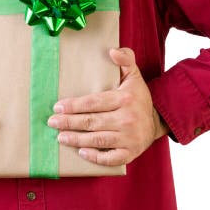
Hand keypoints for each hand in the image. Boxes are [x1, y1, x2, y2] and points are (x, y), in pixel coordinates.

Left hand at [47, 47, 167, 165]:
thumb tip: (112, 51)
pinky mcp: (130, 153)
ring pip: (97, 139)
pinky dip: (96, 157)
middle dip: (69, 122)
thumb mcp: (134, 75)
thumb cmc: (138, 97)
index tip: (57, 106)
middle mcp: (127, 119)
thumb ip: (125, 60)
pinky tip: (82, 152)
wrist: (156, 121)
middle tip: (52, 122)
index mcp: (125, 99)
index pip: (94, 102)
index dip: (74, 105)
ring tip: (60, 137)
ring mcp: (129, 138)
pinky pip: (111, 158)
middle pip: (92, 122)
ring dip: (76, 139)